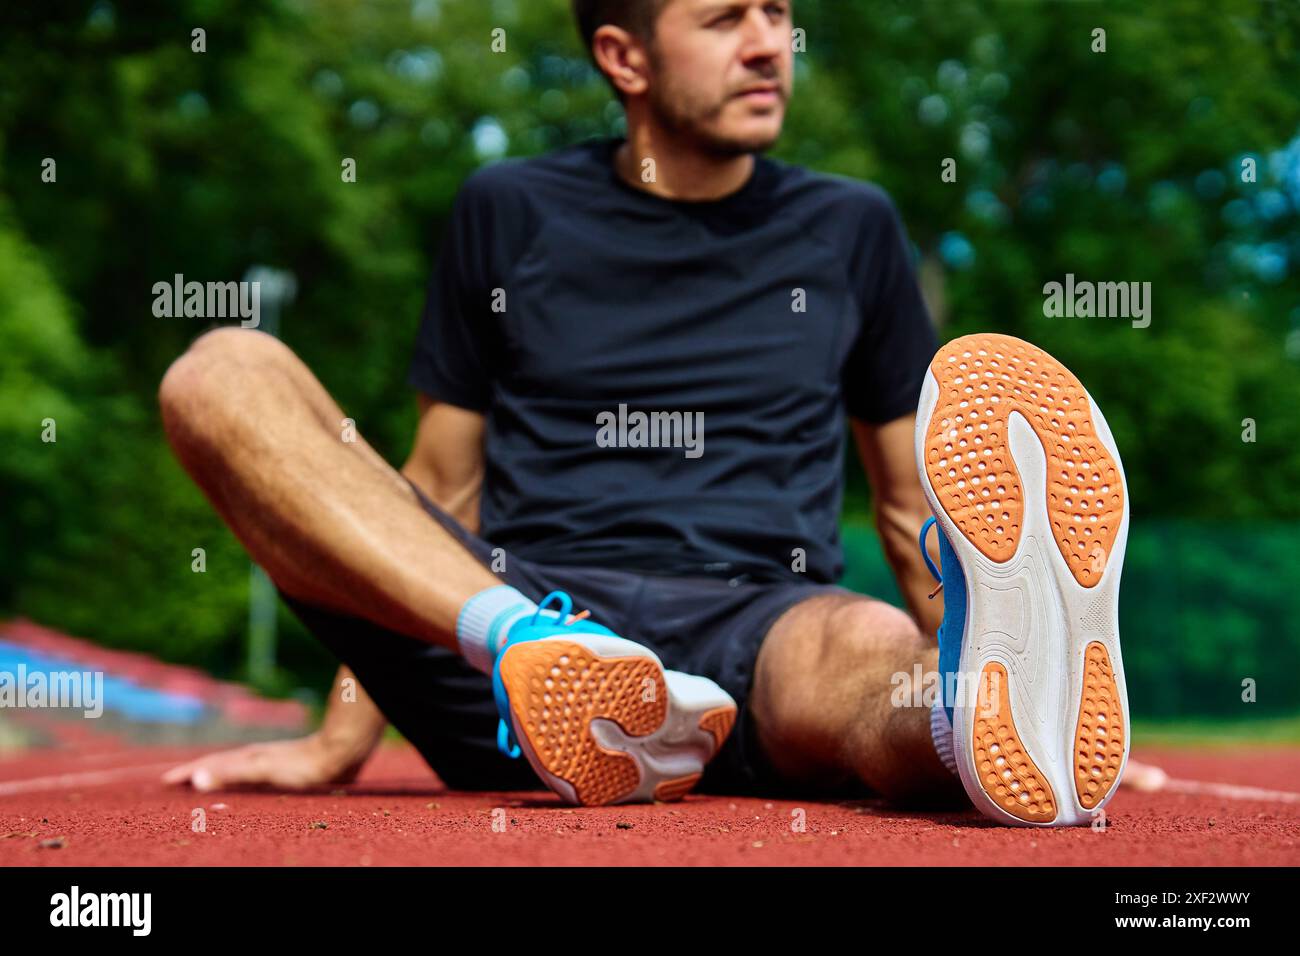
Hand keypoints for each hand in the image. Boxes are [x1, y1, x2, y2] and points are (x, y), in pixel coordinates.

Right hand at [161, 733, 369, 791]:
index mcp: (245, 759)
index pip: (209, 766)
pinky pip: (250, 774)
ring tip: (201, 782)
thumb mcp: (262, 770)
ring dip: (215, 774)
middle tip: (174, 781)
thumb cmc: (301, 764)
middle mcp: (254, 758)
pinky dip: (238, 779)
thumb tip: (196, 779)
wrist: (338, 753)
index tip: (165, 782)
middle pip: (218, 764)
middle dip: (195, 772)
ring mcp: (268, 762)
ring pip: (234, 768)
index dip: (188, 773)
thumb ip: (230, 773)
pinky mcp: (283, 769)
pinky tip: (244, 786)